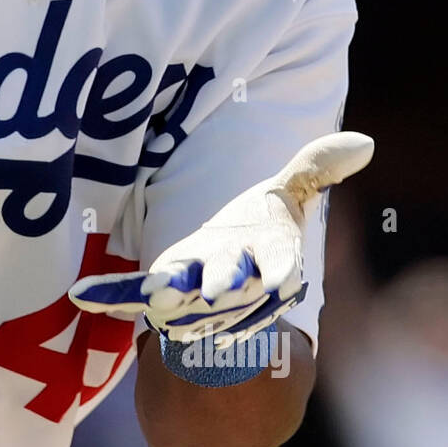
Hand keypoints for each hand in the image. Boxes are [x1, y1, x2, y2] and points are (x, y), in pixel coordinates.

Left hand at [68, 132, 374, 347]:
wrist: (226, 294)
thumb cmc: (255, 239)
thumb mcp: (285, 201)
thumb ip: (314, 171)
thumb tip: (364, 142)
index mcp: (265, 263)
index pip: (278, 273)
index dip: (277, 277)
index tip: (280, 283)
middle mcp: (231, 286)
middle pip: (230, 292)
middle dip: (223, 294)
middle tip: (213, 297)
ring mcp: (189, 296)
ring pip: (183, 305)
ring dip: (168, 303)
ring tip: (153, 301)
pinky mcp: (154, 296)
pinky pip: (130, 299)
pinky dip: (109, 298)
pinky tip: (83, 296)